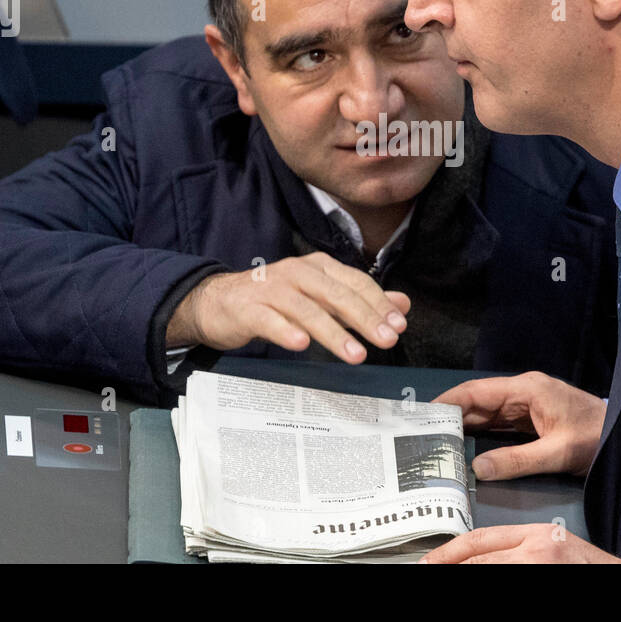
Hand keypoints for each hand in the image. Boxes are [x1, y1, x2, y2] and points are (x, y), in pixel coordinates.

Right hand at [167, 251, 410, 363]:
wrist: (219, 301)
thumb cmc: (276, 300)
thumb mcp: (321, 297)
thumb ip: (359, 301)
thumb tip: (401, 305)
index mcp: (319, 267)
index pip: (356, 283)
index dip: (379, 304)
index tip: (399, 326)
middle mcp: (298, 272)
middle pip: (337, 295)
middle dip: (365, 318)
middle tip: (387, 340)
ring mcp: (272, 289)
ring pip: (308, 310)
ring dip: (333, 333)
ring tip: (355, 354)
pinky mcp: (248, 308)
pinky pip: (269, 320)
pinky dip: (285, 331)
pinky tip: (301, 345)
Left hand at [420, 524, 620, 563]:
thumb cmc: (592, 569)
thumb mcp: (554, 546)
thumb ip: (519, 549)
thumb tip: (478, 559)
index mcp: (537, 535)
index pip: (480, 540)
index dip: (449, 552)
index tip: (429, 562)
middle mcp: (536, 552)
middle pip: (478, 560)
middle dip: (450, 567)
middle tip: (428, 571)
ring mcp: (540, 569)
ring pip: (487, 572)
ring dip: (464, 576)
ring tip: (443, 578)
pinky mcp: (544, 584)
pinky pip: (503, 581)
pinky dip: (486, 582)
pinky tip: (473, 583)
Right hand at [432, 372, 605, 478]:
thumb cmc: (595, 436)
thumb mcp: (557, 452)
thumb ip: (517, 460)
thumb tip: (477, 468)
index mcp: (527, 389)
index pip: (478, 391)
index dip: (449, 401)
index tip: (423, 413)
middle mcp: (523, 391)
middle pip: (478, 400)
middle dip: (451, 414)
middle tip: (422, 430)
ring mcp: (527, 403)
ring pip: (486, 412)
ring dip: (464, 424)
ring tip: (436, 438)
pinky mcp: (531, 417)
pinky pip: (498, 422)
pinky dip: (480, 431)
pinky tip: (464, 443)